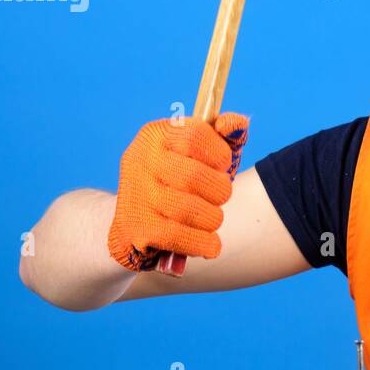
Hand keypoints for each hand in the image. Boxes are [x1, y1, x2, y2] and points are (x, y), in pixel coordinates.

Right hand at [106, 112, 249, 271]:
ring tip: (211, 219)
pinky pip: (177, 236)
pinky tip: (210, 244)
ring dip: (212, 219)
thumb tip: (235, 124)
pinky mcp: (134, 228)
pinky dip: (202, 243)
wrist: (133, 225)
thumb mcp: (201, 154)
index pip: (195, 135)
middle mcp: (140, 160)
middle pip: (193, 176)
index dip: (219, 155)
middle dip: (219, 191)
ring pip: (187, 209)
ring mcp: (135, 195)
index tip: (220, 167)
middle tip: (219, 198)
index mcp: (155, 135)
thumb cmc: (178, 183)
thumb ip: (226, 135)